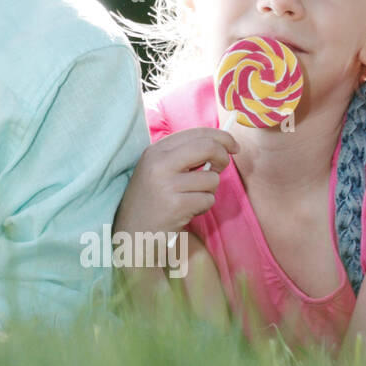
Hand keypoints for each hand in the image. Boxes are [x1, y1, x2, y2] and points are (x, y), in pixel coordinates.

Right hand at [115, 128, 238, 236]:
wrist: (131, 232)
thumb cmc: (150, 200)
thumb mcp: (158, 170)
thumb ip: (183, 156)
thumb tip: (220, 147)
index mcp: (155, 151)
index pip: (196, 133)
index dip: (221, 137)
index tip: (233, 146)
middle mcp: (159, 163)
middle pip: (208, 147)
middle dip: (223, 157)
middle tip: (221, 168)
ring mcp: (167, 184)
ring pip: (211, 178)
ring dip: (209, 191)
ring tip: (191, 198)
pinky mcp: (176, 205)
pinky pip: (207, 200)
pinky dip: (203, 207)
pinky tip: (187, 211)